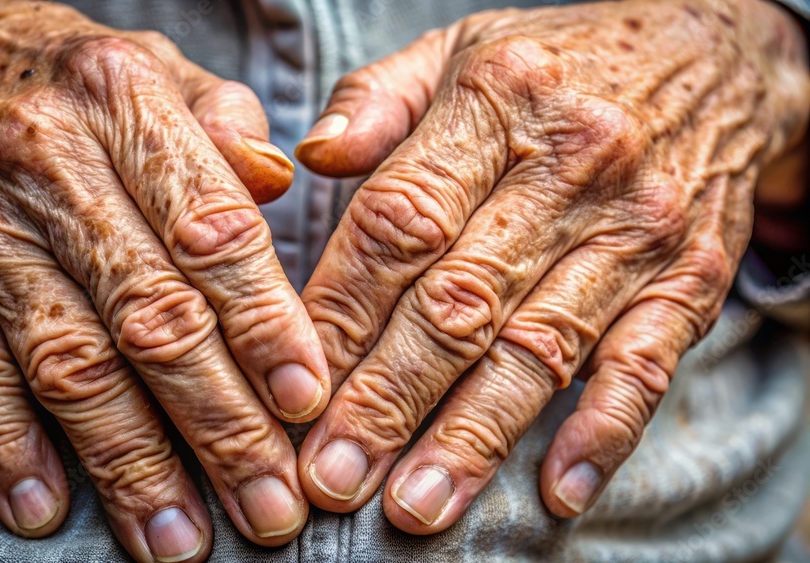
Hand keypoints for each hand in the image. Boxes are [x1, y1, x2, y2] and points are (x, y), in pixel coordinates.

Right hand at [0, 0, 330, 558]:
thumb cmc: (48, 69)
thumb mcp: (144, 66)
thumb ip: (220, 123)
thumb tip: (279, 188)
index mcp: (122, 102)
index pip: (212, 231)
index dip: (265, 325)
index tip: (307, 402)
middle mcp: (48, 164)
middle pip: (151, 318)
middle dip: (218, 426)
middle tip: (269, 506)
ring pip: (67, 365)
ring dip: (128, 463)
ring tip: (178, 538)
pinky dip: (4, 449)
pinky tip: (47, 511)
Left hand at [295, 0, 807, 532]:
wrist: (716, 52)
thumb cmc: (558, 63)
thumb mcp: (459, 49)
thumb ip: (376, 101)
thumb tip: (310, 158)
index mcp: (496, 99)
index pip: (397, 222)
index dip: (339, 313)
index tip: (292, 388)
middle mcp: (571, 164)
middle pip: (458, 301)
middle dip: (387, 399)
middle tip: (332, 476)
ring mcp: (637, 227)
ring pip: (539, 347)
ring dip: (471, 436)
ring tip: (414, 504)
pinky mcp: (690, 277)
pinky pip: (646, 364)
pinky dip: (603, 431)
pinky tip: (556, 490)